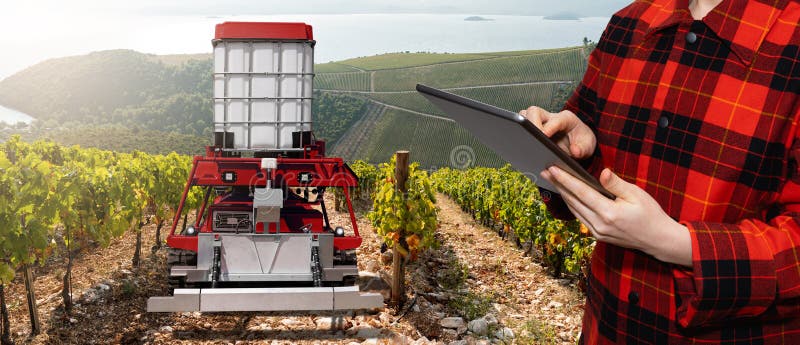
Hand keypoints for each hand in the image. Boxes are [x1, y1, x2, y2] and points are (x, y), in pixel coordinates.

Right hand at [519, 107, 595, 158]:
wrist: (577, 143)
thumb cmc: (582, 142)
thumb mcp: (588, 146)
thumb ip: (583, 149)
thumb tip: (574, 151)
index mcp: (566, 119)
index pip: (555, 120)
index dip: (548, 127)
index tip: (543, 136)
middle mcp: (551, 117)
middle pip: (534, 111)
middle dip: (530, 123)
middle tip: (530, 138)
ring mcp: (539, 122)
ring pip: (524, 116)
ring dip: (521, 126)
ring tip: (522, 141)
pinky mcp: (532, 128)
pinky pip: (521, 126)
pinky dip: (518, 133)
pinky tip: (519, 146)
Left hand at [541, 166, 691, 266]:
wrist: (658, 240)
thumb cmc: (650, 214)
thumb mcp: (636, 195)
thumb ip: (616, 184)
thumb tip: (602, 173)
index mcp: (609, 213)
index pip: (581, 192)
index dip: (565, 179)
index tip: (552, 169)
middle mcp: (599, 225)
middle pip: (573, 201)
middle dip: (558, 185)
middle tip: (545, 171)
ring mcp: (597, 233)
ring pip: (574, 210)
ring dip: (562, 195)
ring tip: (552, 180)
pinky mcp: (597, 236)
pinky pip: (580, 217)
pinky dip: (572, 205)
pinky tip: (567, 195)